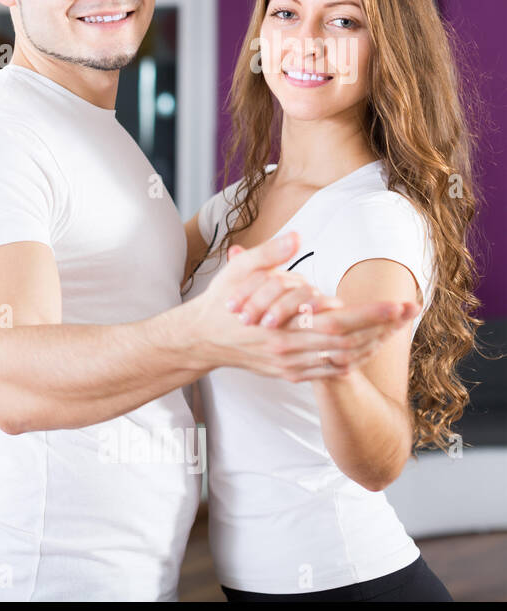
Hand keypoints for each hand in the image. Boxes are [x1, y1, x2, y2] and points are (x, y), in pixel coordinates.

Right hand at [186, 232, 416, 381]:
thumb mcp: (238, 272)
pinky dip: (353, 360)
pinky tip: (368, 345)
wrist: (199, 339)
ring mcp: (289, 367)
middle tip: (410, 311)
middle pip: (348, 344)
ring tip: (396, 326)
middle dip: (383, 328)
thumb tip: (296, 236)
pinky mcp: (289, 374)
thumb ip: (268, 254)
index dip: (370, 315)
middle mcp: (288, 352)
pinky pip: (330, 371)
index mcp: (279, 328)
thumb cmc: (220, 303)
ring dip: (373, 344)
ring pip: (343, 360)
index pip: (336, 322)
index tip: (397, 303)